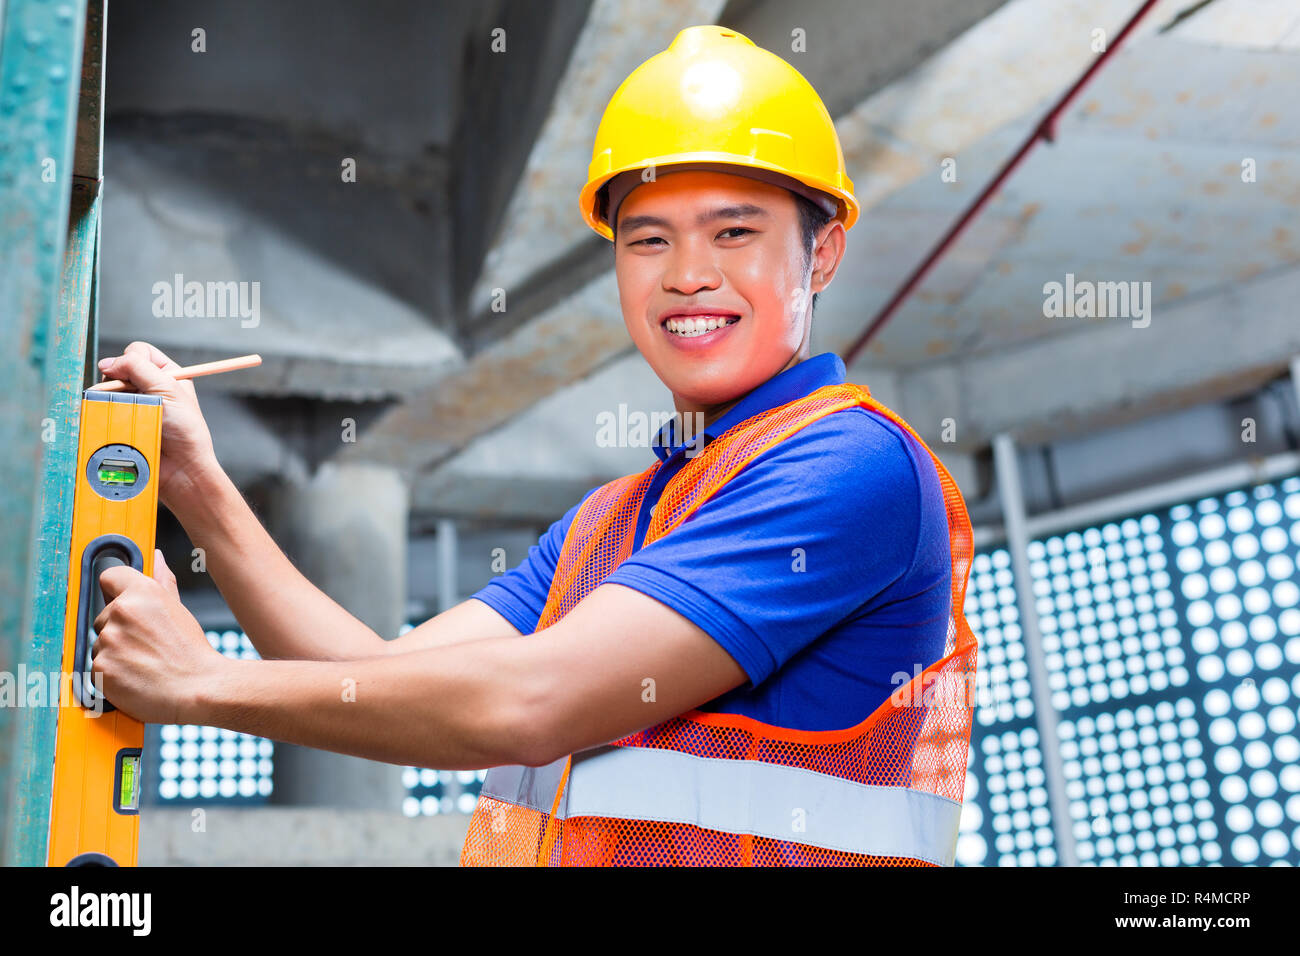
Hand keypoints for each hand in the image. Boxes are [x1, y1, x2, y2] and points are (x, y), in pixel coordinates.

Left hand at [90, 549, 225, 724]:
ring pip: (99, 643)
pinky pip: (96, 668)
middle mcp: (122, 612)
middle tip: (146, 644)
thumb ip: (162, 580)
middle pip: (103, 615)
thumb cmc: (191, 652)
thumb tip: (155, 557)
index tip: (122, 602)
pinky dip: (111, 674)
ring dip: (114, 653)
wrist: (198, 688)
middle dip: (118, 629)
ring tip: (143, 663)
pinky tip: (134, 677)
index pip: (108, 577)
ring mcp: (109, 641)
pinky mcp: (100, 668)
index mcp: (143, 593)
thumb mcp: (179, 609)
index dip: (114, 591)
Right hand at [94, 341, 219, 510]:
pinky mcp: (119, 421)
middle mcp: (147, 387)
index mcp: (165, 374)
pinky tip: (115, 423)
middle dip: (120, 382)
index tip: (139, 379)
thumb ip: (138, 368)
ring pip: (105, 389)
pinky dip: (103, 412)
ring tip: (130, 417)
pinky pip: (99, 409)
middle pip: (116, 369)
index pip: (138, 351)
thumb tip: (106, 363)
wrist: (181, 469)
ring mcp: (131, 404)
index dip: (133, 360)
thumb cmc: (184, 430)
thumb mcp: (168, 390)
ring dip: (112, 399)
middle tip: (136, 401)